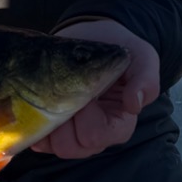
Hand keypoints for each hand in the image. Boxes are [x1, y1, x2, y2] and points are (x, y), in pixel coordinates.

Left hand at [30, 19, 159, 160]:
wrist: (93, 34)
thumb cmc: (120, 49)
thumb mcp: (142, 57)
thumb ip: (146, 80)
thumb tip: (134, 104)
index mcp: (120, 122)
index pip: (98, 136)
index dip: (87, 118)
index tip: (85, 92)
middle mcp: (98, 132)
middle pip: (75, 147)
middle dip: (64, 122)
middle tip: (64, 94)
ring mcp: (74, 131)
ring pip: (56, 147)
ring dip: (49, 124)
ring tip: (50, 99)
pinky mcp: (55, 125)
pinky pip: (41, 140)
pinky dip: (35, 128)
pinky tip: (36, 110)